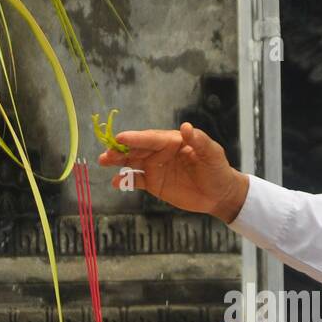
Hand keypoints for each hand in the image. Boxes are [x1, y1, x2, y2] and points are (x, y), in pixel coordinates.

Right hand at [98, 123, 249, 221]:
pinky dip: (125, 181)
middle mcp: (160, 152)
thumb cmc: (217, 169)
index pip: (151, 138)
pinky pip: (136, 180)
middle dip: (120, 150)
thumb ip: (199, 141)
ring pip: (132, 162)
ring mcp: (155, 167)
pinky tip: (116, 182)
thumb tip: (186, 127)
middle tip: (106, 153)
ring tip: (103, 162)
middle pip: (136, 149)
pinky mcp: (154, 183)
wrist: (219, 193)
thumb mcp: (212, 154)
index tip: (120, 138)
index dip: (136, 138)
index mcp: (172, 141)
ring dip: (117, 162)